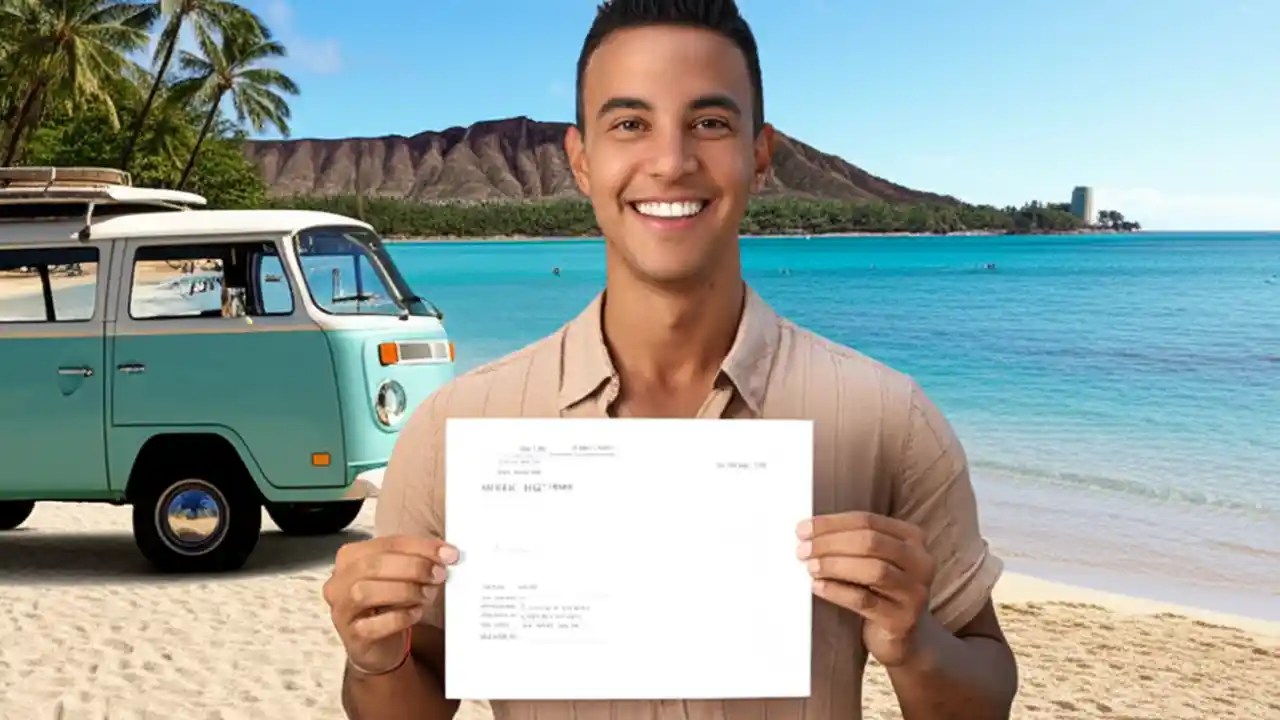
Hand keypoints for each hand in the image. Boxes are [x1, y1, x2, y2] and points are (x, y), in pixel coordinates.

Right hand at [322, 534, 458, 673]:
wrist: (379, 644)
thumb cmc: (388, 604)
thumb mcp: (400, 575)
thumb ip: (417, 560)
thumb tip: (444, 553)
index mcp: (352, 556)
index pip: (387, 543)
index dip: (421, 547)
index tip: (447, 553)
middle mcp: (340, 580)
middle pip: (373, 565)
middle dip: (413, 567)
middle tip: (438, 574)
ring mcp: (342, 609)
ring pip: (366, 592)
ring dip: (405, 591)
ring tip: (426, 595)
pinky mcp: (351, 636)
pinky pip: (372, 625)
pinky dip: (399, 618)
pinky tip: (414, 613)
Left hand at [796, 511, 934, 666]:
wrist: (904, 637)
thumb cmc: (880, 590)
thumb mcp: (876, 559)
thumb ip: (853, 542)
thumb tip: (808, 531)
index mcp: (912, 537)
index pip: (868, 521)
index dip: (832, 523)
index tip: (802, 529)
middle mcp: (920, 562)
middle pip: (871, 542)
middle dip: (831, 543)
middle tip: (802, 549)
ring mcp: (914, 592)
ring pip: (873, 570)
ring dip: (835, 565)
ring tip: (810, 567)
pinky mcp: (901, 619)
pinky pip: (865, 601)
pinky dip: (838, 591)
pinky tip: (818, 587)